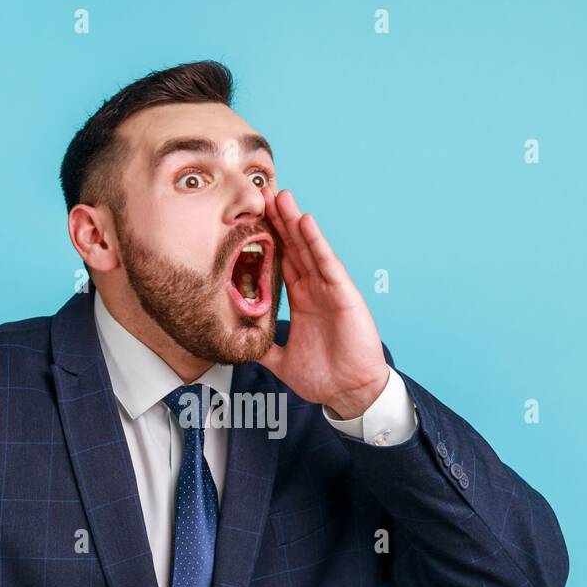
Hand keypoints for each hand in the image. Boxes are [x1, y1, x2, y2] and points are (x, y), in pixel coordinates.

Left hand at [257, 187, 390, 419]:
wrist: (349, 393)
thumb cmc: (323, 377)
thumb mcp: (281, 361)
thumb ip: (263, 346)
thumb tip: (238, 342)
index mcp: (301, 300)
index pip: (281, 262)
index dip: (267, 240)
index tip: (250, 218)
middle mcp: (314, 289)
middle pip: (294, 247)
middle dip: (278, 221)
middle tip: (262, 193)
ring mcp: (329, 289)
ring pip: (309, 248)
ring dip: (295, 222)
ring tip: (281, 197)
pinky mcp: (343, 294)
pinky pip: (328, 263)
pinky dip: (317, 242)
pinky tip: (306, 222)